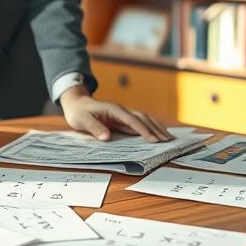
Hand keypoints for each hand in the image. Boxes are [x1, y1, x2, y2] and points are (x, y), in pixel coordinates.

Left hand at [58, 86, 172, 141]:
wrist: (76, 104)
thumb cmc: (79, 113)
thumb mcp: (82, 121)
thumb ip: (94, 128)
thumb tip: (106, 137)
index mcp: (114, 110)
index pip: (132, 121)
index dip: (143, 130)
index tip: (153, 140)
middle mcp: (122, 111)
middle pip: (143, 118)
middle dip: (156, 129)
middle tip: (168, 140)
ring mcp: (123, 114)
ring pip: (145, 119)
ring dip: (157, 128)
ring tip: (169, 138)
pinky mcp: (123, 119)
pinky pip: (140, 123)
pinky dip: (151, 128)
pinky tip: (158, 134)